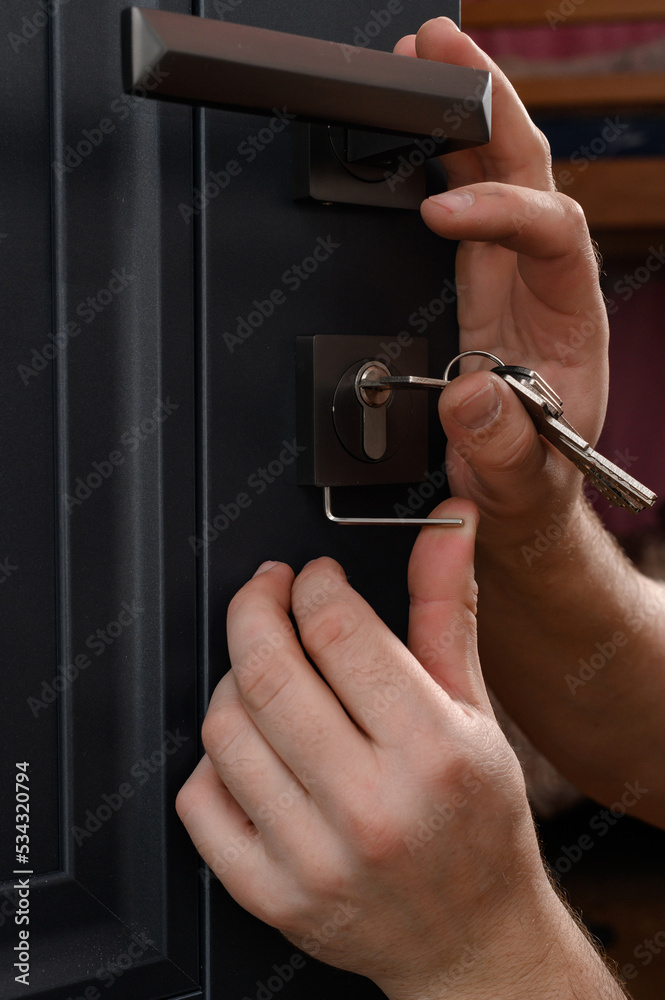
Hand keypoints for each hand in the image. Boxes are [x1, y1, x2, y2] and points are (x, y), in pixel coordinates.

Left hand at [176, 501, 617, 998]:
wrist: (471, 940)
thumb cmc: (479, 823)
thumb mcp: (476, 709)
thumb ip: (446, 612)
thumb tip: (448, 528)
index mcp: (431, 751)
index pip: (336, 629)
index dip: (313, 582)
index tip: (315, 577)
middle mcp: (369, 806)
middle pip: (265, 670)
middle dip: (254, 607)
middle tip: (267, 593)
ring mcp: (312, 857)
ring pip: (225, 729)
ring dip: (234, 679)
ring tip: (266, 673)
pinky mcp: (271, 894)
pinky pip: (201, 801)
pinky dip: (215, 759)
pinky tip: (251, 748)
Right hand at [396, 19, 608, 553]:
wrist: (521, 488)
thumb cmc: (529, 475)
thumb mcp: (518, 475)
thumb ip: (501, 442)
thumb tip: (471, 391)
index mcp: (572, 315)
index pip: (553, 231)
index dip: (499, 211)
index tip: (439, 213)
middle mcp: (546, 281)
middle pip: (532, 171)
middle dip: (491, 107)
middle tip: (441, 51)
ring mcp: (509, 274)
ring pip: (497, 174)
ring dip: (463, 115)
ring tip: (421, 61)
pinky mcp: (476, 281)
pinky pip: (464, 204)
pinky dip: (440, 160)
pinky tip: (415, 130)